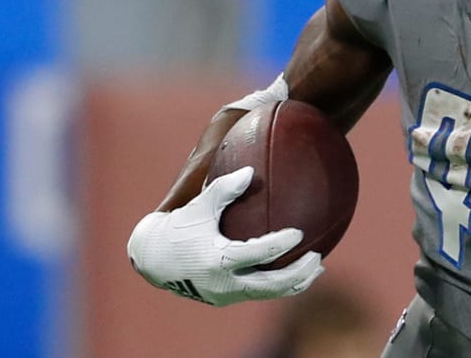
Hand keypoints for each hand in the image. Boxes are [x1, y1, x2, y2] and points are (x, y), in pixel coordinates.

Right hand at [126, 166, 323, 306]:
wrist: (152, 259)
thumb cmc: (178, 227)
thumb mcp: (198, 206)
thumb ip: (224, 188)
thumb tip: (251, 171)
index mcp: (217, 260)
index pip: (257, 255)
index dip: (280, 244)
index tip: (299, 232)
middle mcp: (223, 283)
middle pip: (270, 285)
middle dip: (297, 273)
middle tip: (317, 257)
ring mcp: (225, 295)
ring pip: (267, 294)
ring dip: (293, 284)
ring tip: (315, 268)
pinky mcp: (225, 299)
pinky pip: (258, 293)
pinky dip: (278, 285)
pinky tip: (294, 270)